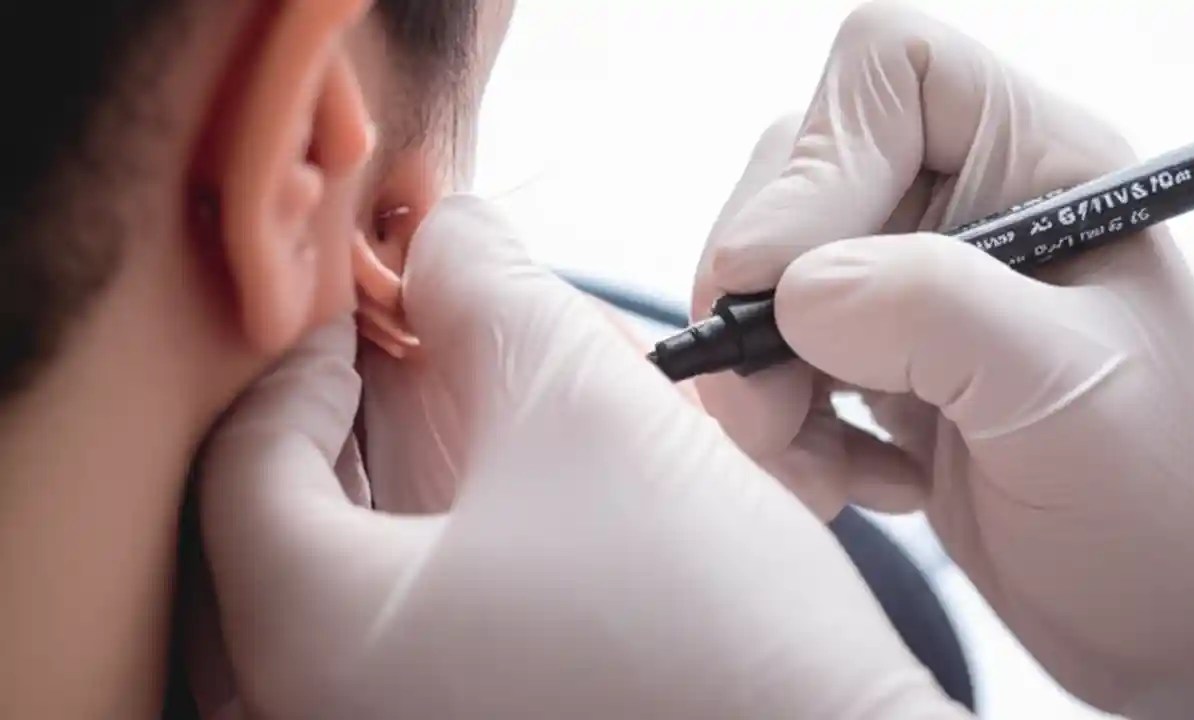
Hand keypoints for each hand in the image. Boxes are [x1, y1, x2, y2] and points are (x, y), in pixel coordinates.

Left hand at [197, 195, 968, 718]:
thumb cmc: (711, 622)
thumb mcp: (588, 410)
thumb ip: (490, 289)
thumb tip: (446, 231)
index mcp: (314, 640)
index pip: (243, 465)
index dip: (304, 361)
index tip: (373, 314)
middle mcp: (321, 719)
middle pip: (276, 539)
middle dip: (345, 431)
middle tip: (409, 369)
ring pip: (338, 604)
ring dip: (389, 501)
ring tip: (480, 439)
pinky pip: (397, 660)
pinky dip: (429, 577)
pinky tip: (519, 526)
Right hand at [692, 2, 1193, 711]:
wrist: (1168, 618)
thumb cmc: (1168, 501)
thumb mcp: (1062, 388)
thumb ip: (928, 309)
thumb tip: (791, 288)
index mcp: (1035, 166)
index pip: (888, 72)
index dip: (817, 162)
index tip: (787, 284)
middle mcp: (962, 210)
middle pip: (793, 181)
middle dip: (760, 300)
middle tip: (771, 407)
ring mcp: (911, 292)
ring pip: (765, 281)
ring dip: (763, 383)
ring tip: (823, 466)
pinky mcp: (874, 367)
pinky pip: (772, 362)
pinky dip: (785, 430)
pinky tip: (860, 480)